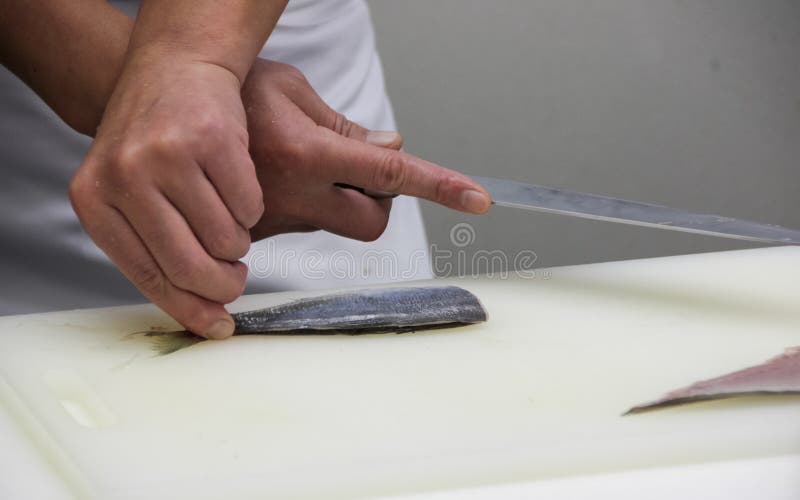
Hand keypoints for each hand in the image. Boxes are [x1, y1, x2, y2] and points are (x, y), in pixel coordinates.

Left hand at [69, 52, 262, 339]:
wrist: (174, 72)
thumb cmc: (157, 143)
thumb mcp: (131, 195)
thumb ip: (156, 250)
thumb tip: (207, 318)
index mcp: (95, 202)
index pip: (149, 277)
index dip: (191, 310)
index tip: (220, 325)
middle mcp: (124, 179)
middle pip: (192, 267)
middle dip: (224, 283)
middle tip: (235, 276)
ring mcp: (167, 156)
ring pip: (227, 239)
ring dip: (239, 239)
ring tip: (227, 215)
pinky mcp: (211, 139)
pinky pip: (250, 205)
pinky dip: (253, 206)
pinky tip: (236, 182)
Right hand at [242, 59, 490, 241]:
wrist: (161, 113)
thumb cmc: (230, 91)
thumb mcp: (293, 90)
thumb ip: (344, 129)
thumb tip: (392, 150)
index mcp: (307, 152)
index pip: (390, 176)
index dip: (440, 186)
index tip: (477, 199)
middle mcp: (291, 194)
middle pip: (373, 223)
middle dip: (379, 203)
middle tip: (356, 173)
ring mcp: (271, 222)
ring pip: (334, 228)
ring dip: (335, 204)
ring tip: (296, 168)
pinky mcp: (253, 236)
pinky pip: (302, 231)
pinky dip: (306, 210)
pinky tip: (274, 183)